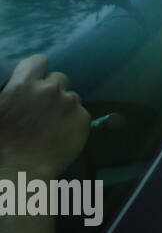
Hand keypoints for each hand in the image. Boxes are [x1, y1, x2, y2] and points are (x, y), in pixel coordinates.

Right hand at [0, 55, 90, 179]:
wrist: (19, 171)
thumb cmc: (1, 145)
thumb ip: (9, 91)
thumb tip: (16, 87)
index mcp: (23, 85)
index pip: (38, 61)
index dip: (38, 70)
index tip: (37, 80)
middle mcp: (48, 90)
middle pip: (58, 78)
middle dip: (51, 90)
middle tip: (41, 110)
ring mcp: (69, 104)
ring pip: (71, 96)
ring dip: (63, 106)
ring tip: (49, 126)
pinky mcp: (83, 119)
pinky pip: (80, 113)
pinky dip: (73, 121)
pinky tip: (59, 134)